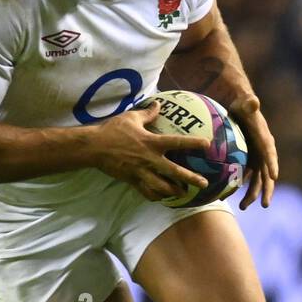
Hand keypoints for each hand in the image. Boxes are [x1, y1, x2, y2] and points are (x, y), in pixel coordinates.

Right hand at [89, 103, 211, 201]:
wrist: (94, 147)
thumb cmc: (113, 130)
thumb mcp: (132, 118)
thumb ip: (148, 113)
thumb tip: (158, 104)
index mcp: (152, 142)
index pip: (178, 143)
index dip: (193, 143)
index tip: (207, 144)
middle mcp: (150, 159)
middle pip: (175, 172)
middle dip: (191, 179)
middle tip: (204, 184)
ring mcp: (141, 172)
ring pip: (162, 187)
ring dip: (174, 191)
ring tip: (184, 194)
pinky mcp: (132, 180)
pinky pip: (146, 192)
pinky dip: (155, 196)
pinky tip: (161, 197)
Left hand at [229, 93, 277, 208]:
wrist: (241, 109)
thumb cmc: (243, 105)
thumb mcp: (246, 104)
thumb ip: (250, 103)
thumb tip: (254, 101)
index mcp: (266, 140)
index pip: (270, 154)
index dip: (272, 165)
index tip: (273, 177)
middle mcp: (264, 152)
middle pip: (267, 174)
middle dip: (267, 190)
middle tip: (264, 205)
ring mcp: (256, 158)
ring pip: (256, 181)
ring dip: (251, 195)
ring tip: (242, 207)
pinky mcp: (248, 161)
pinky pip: (244, 177)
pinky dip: (237, 186)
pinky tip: (225, 197)